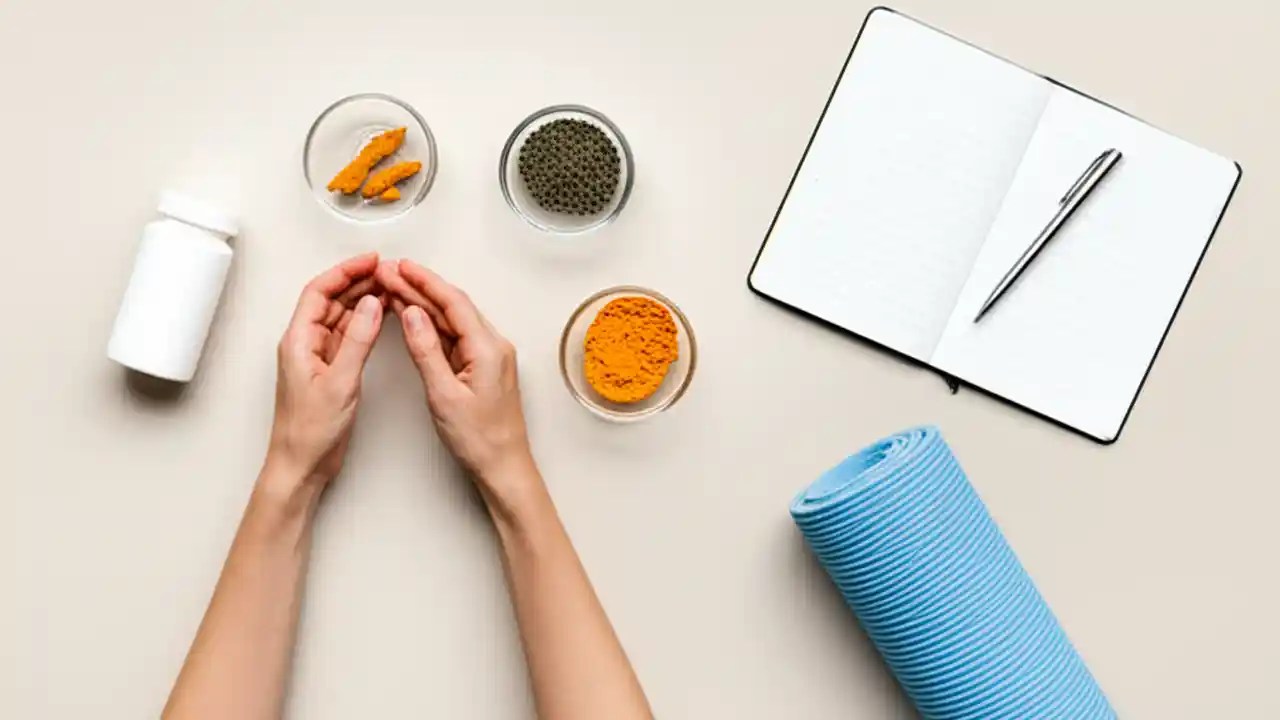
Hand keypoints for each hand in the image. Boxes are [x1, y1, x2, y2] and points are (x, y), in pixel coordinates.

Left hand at [267, 253, 385, 488]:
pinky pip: (348, 335)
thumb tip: (372, 305)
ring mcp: (318, 356)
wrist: (301, 465)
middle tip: (387, 272)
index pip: (320, 291)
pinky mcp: (330, 369)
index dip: (345, 271)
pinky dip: (365, 323)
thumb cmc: (308, 432)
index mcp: (298, 340)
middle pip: (331, 299)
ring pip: (341, 316)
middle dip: (358, 281)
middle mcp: (305, 343)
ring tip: (390, 288)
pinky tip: (381, 317)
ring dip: (364, 300)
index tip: (371, 261)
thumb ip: (358, 340)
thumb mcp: (339, 382)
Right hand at [376, 260, 535, 508]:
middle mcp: (493, 345)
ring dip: (423, 303)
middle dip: (419, 287)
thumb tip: (412, 313)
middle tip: (388, 273)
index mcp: (488, 348)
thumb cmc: (479, 439)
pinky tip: (413, 317)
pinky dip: (431, 325)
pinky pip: (454, 336)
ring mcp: (489, 355)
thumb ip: (426, 350)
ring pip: (452, 319)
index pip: (453, 301)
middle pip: (452, 305)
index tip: (400, 266)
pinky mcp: (482, 366)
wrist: (503, 466)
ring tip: (393, 287)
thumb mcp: (444, 394)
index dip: (424, 281)